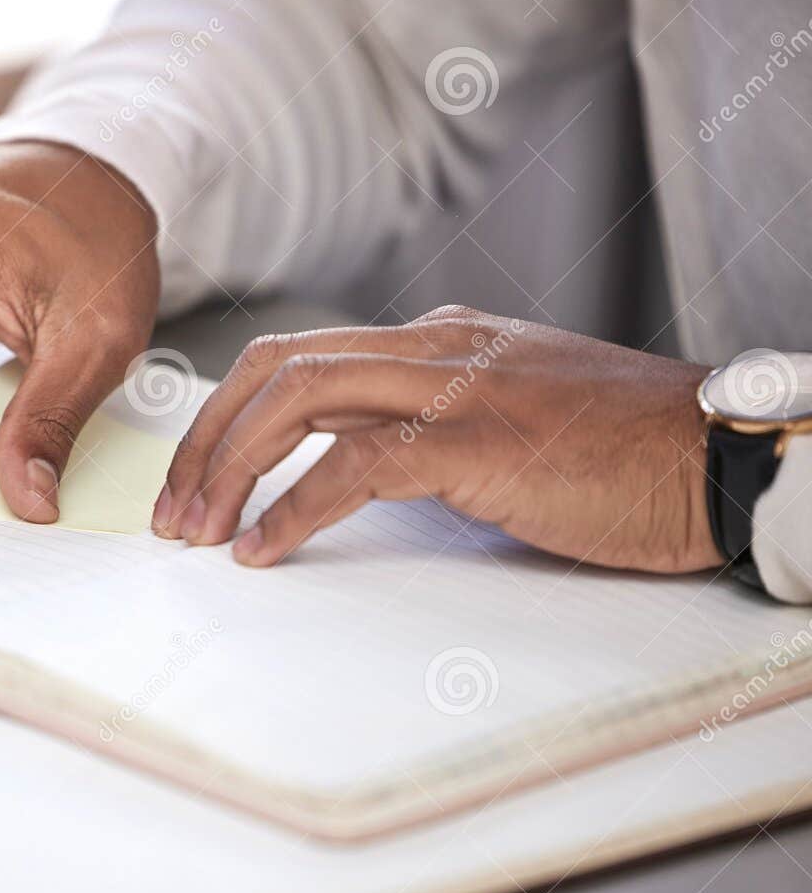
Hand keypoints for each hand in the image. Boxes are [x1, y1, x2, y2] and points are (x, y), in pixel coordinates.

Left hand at [154, 306, 723, 574]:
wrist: (719, 461)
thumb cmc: (617, 457)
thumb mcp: (500, 427)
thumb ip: (420, 431)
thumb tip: (334, 468)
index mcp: (435, 342)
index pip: (296, 360)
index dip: (226, 419)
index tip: (193, 483)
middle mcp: (434, 348)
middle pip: (276, 368)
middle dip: (204, 440)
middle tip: (172, 514)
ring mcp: (456, 386)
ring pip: (299, 399)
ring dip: (229, 469)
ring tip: (197, 534)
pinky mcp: (479, 439)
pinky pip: (356, 465)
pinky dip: (292, 508)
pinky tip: (261, 550)